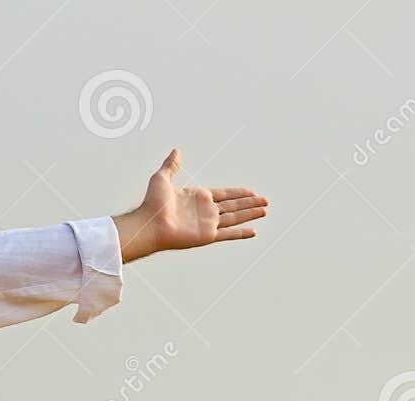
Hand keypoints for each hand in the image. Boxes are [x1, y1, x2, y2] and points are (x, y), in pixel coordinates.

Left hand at [114, 149, 266, 262]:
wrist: (148, 224)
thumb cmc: (152, 203)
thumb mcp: (161, 178)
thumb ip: (171, 165)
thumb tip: (176, 150)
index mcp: (197, 197)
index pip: (224, 194)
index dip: (238, 193)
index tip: (251, 191)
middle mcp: (205, 211)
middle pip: (233, 205)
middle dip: (250, 203)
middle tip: (265, 201)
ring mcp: (207, 224)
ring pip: (235, 217)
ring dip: (250, 214)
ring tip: (265, 210)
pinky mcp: (207, 235)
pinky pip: (228, 234)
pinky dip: (241, 233)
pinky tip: (253, 231)